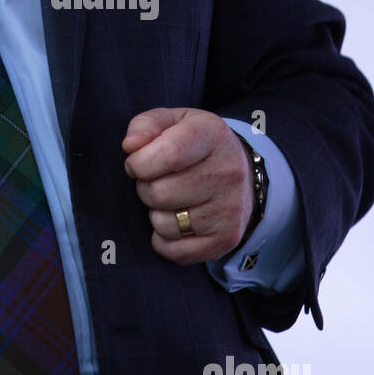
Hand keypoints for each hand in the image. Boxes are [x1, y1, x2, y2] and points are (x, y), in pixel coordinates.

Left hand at [122, 107, 254, 263]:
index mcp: (212, 137)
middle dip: (144, 188)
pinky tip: (173, 222)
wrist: (243, 173)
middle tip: (153, 181)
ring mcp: (229, 210)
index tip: (135, 163)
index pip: (169, 154)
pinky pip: (176, 252)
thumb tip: (130, 146)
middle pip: (160, 193)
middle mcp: (228, 174)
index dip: (139, 162)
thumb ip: (146, 126)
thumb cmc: (196, 144)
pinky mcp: (227, 239)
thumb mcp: (173, 121)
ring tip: (167, 199)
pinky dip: (164, 240)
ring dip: (155, 213)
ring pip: (165, 224)